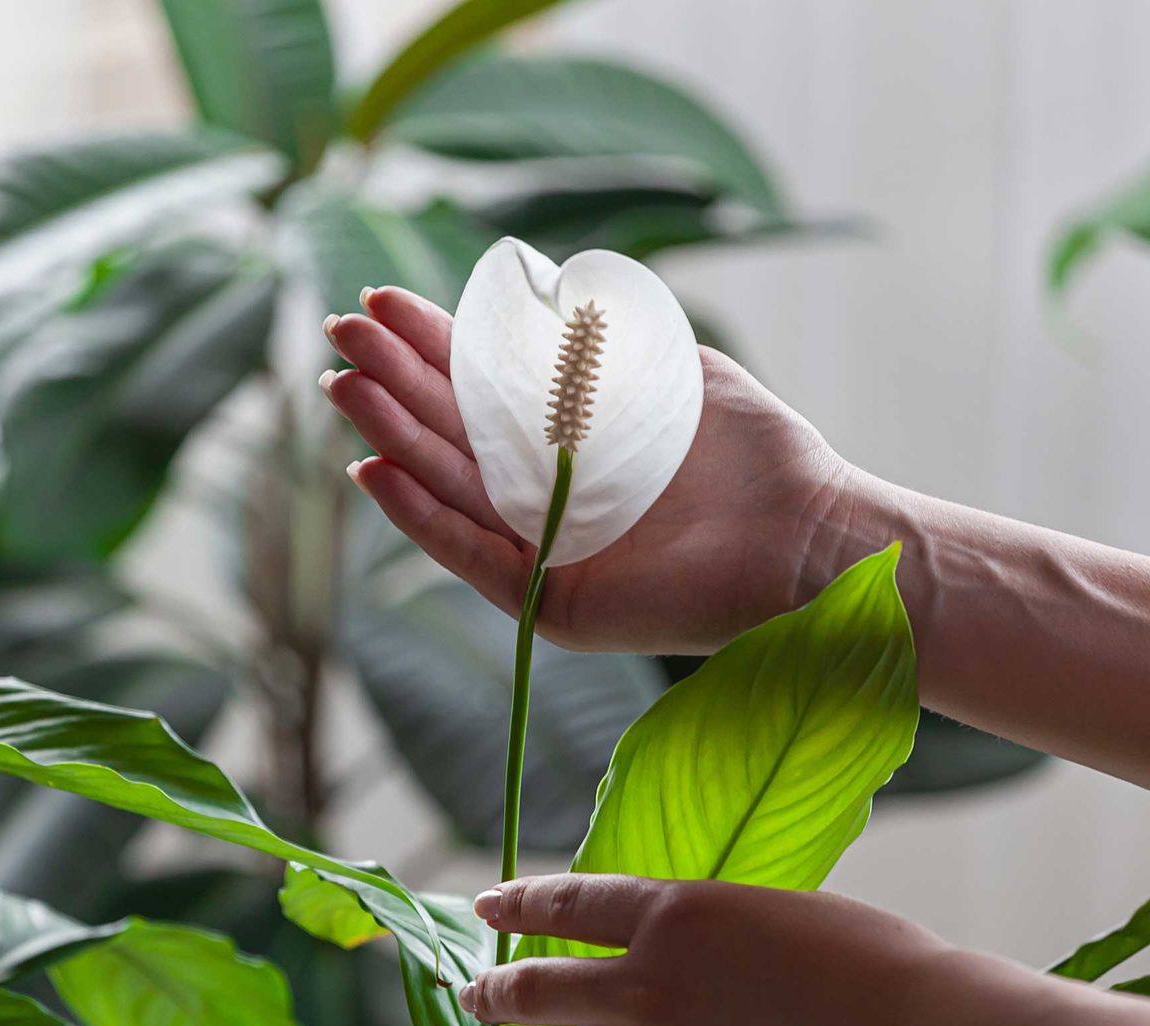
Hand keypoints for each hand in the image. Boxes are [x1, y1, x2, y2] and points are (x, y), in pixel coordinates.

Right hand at [321, 287, 853, 654]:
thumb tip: (539, 298)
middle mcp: (551, 496)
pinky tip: (374, 472)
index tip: (381, 301)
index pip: (484, 389)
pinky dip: (422, 518)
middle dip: (394, 382)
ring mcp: (549, 552)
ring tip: (342, 390)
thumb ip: (606, 342)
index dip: (431, 345)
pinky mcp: (558, 603)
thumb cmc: (756, 455)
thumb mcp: (675, 373)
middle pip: (453, 435)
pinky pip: (475, 557)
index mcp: (574, 441)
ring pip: (451, 490)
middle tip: (339, 333)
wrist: (810, 537)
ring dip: (392, 439)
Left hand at [456, 872, 977, 1025]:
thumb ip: (705, 923)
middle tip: (473, 992)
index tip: (485, 909)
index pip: (566, 904)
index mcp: (674, 914)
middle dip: (497, 990)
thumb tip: (667, 937)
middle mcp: (654, 986)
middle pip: (544, 988)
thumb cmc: (871, 956)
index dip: (516, 905)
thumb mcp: (772, 907)